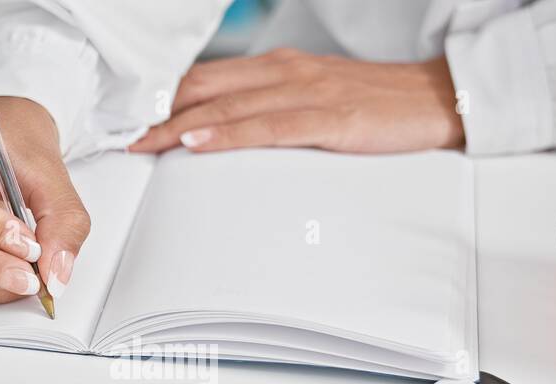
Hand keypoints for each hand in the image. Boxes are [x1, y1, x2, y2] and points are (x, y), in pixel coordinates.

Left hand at [130, 49, 464, 154]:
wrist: (437, 100)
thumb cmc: (375, 105)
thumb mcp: (314, 101)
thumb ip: (270, 113)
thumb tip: (226, 135)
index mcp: (278, 68)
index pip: (206, 80)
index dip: (162, 98)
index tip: (127, 120)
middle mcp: (285, 72)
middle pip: (206, 89)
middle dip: (158, 112)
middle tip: (119, 135)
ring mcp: (306, 93)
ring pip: (228, 107)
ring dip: (179, 125)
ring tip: (142, 143)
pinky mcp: (329, 119)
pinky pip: (268, 127)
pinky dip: (229, 134)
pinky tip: (199, 141)